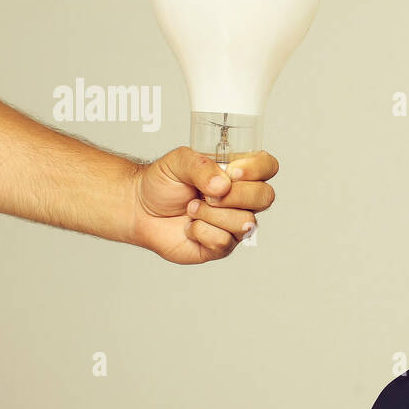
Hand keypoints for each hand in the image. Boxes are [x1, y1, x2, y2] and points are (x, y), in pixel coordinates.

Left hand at [129, 147, 277, 264]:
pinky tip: (190, 227)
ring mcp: (234, 224)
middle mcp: (242, 199)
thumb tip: (222, 185)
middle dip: (235, 196)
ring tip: (191, 208)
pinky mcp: (222, 247)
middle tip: (207, 194)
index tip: (232, 171)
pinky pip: (223, 241)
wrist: (139, 209)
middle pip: (265, 197)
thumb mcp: (178, 161)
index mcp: (238, 174)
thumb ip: (201, 166)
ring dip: (211, 214)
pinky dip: (200, 231)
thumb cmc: (162, 183)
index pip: (268, 166)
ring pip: (245, 222)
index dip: (257, 169)